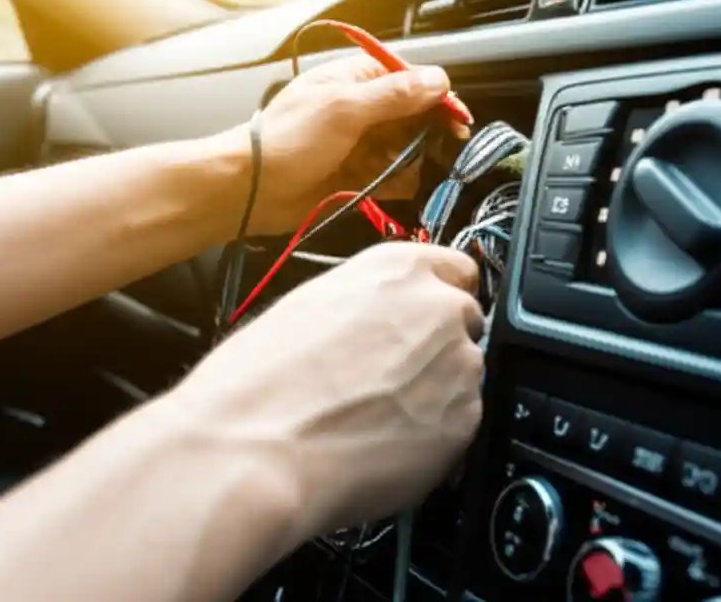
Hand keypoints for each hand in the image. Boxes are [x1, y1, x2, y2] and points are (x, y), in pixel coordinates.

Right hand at [165, 242, 483, 537]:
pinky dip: (434, 435)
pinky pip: (459, 423)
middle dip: (437, 347)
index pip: (458, 270)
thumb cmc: (261, 383)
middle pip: (464, 322)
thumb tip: (380, 320)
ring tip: (376, 417)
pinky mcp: (463, 422)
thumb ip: (365, 303)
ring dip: (435, 393)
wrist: (257, 451)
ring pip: (462, 376)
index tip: (429, 316)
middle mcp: (437, 308)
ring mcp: (457, 365)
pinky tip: (384, 443)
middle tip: (390, 377)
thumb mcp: (309, 305)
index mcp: (397, 269)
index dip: (440, 297)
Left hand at [237, 55, 467, 235]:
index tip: (455, 120)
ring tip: (400, 170)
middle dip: (427, 134)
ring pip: (408, 148)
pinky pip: (394, 177)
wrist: (251, 189)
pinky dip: (399, 182)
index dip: (436, 98)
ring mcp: (362, 143)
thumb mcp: (345, 108)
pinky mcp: (359, 175)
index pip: (412, 79)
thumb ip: (396, 94)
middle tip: (435, 150)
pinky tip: (392, 186)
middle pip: (415, 116)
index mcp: (358, 79)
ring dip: (412, 161)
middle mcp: (364, 108)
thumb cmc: (289, 139)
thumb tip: (440, 80)